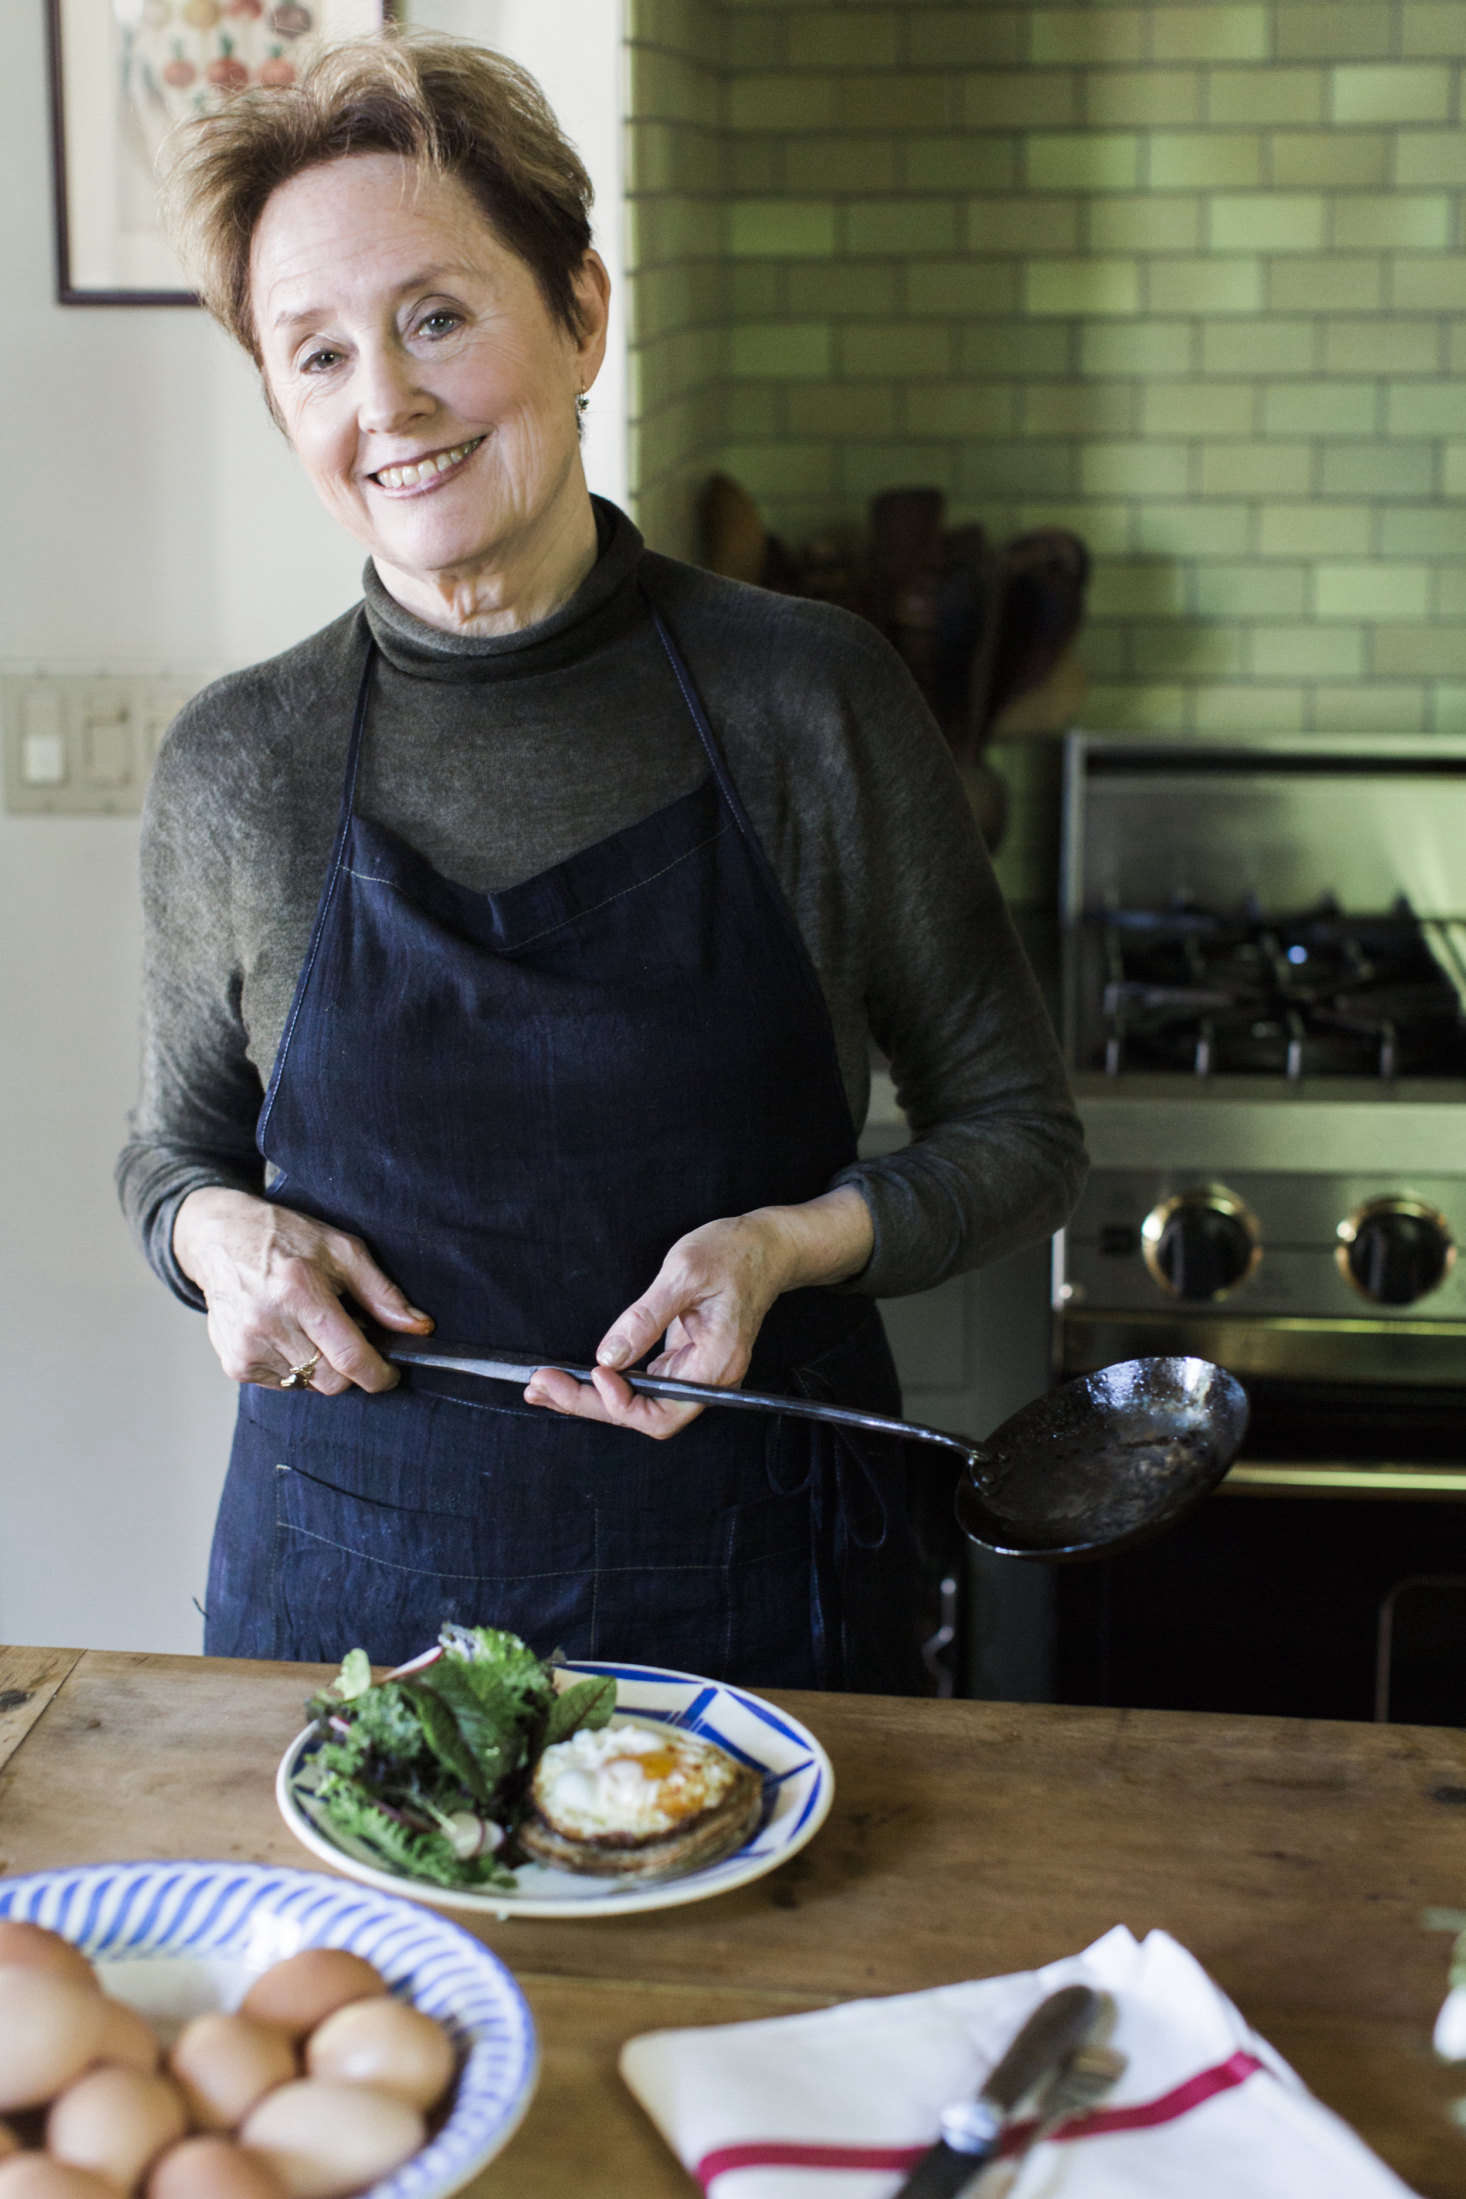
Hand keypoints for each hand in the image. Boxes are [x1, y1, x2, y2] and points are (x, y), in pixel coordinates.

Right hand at [172, 1187, 432, 1394]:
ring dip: (320, 1365)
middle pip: (331, 1381)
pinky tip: (286, 1334)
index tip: (390, 1373)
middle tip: (347, 1337)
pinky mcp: (234, 1363)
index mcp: (300, 1292)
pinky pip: (283, 1384)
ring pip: (308, 1384)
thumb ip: (383, 1294)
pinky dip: (294, 1367)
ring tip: (309, 1327)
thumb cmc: (285, 1238)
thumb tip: (419, 1328)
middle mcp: (268, 1323)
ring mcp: (246, 1347)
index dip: (379, 1374)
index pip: (349, 1357)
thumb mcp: (342, 1251)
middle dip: (350, 1368)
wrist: (220, 1239)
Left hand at [525, 1187, 872, 1439]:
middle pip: (642, 1416)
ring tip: (544, 1385)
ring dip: (590, 1398)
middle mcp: (709, 1380)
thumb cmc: (731, 1254)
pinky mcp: (685, 1362)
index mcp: (715, 1364)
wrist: (766, 1247)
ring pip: (639, 1405)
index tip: (593, 1370)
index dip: (619, 1401)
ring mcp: (697, 1374)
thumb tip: (609, 1355)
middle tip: (540, 1386)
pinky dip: (607, 1383)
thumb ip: (645, 1318)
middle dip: (589, 1403)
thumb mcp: (683, 1274)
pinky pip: (643, 1385)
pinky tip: (576, 1376)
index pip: (660, 1413)